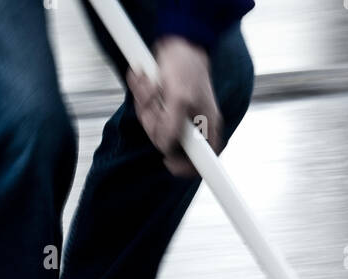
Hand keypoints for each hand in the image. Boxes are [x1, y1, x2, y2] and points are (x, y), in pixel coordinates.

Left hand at [127, 36, 222, 177]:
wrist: (178, 41)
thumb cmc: (187, 67)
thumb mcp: (180, 99)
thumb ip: (172, 128)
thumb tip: (165, 148)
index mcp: (206, 131)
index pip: (199, 164)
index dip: (182, 167)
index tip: (167, 161)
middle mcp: (192, 128)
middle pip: (166, 143)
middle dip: (154, 121)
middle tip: (156, 101)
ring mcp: (176, 117)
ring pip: (152, 126)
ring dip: (145, 104)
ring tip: (151, 84)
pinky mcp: (163, 107)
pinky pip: (146, 111)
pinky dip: (141, 96)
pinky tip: (146, 80)